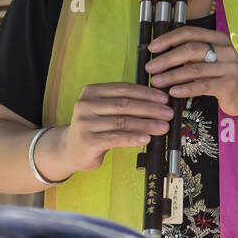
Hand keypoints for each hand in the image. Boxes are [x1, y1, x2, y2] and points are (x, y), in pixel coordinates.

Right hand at [55, 82, 173, 174]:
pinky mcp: (87, 140)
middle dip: (150, 109)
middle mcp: (85, 104)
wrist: (70, 149)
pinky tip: (146, 138)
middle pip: (124, 104)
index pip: (124, 88)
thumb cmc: (94, 128)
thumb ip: (125, 104)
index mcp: (92, 91)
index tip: (164, 98)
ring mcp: (84, 123)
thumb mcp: (105, 111)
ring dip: (146, 124)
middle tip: (167, 113)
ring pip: (122, 122)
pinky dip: (133, 138)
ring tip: (163, 127)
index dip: (146, 93)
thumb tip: (157, 103)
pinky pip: (115, 138)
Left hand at [146, 27, 237, 119]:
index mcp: (219, 39)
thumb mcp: (212, 59)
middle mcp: (226, 50)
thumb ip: (192, 54)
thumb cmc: (223, 76)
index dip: (169, 39)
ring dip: (171, 76)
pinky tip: (173, 92)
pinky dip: (185, 89)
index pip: (190, 33)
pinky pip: (202, 86)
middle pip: (190, 50)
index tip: (152, 48)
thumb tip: (161, 53)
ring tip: (156, 81)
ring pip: (194, 70)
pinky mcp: (229, 85)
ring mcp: (229, 68)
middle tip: (150, 67)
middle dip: (166, 58)